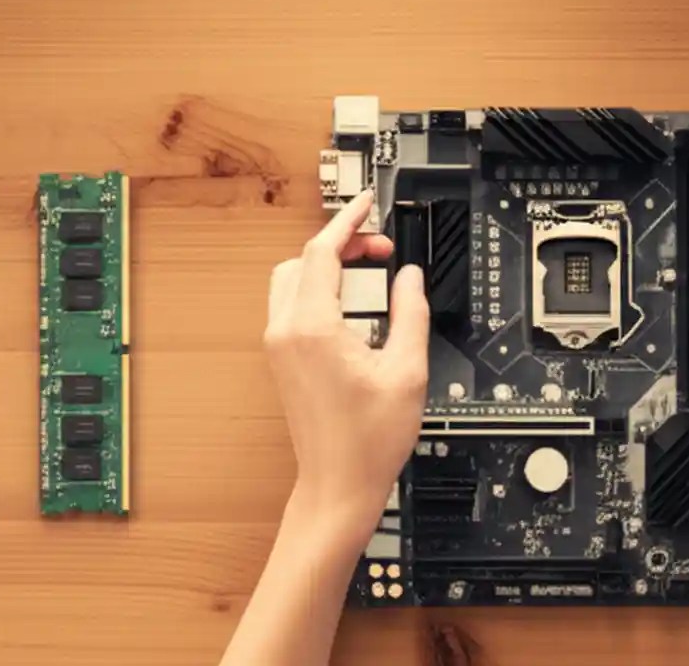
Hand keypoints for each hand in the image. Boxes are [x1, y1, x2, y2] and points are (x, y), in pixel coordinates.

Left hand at [264, 192, 429, 537]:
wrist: (337, 485)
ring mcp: (278, 346)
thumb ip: (410, 313)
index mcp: (313, 328)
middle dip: (342, 243)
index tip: (366, 203)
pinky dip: (318, 288)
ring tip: (369, 270)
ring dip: (327, 265)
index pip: (322, 252)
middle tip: (381, 247)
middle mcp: (286, 332)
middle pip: (304, 260)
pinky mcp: (281, 359)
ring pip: (292, 279)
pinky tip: (353, 301)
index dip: (348, 221)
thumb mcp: (407, 370)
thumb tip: (409, 278)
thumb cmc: (367, 441)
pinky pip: (291, 304)